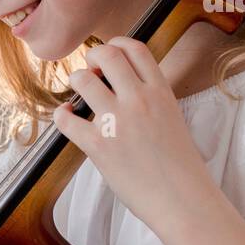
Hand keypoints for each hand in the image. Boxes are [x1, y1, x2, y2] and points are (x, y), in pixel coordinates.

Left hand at [51, 37, 216, 235]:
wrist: (183, 199)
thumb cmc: (180, 167)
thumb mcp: (173, 119)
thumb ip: (152, 100)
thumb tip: (127, 89)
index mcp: (161, 92)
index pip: (135, 49)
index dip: (116, 44)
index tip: (108, 53)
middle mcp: (139, 100)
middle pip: (106, 55)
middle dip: (92, 58)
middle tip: (91, 71)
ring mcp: (117, 121)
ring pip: (83, 80)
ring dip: (76, 82)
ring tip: (79, 94)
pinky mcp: (98, 145)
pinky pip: (66, 119)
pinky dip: (61, 115)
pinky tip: (67, 117)